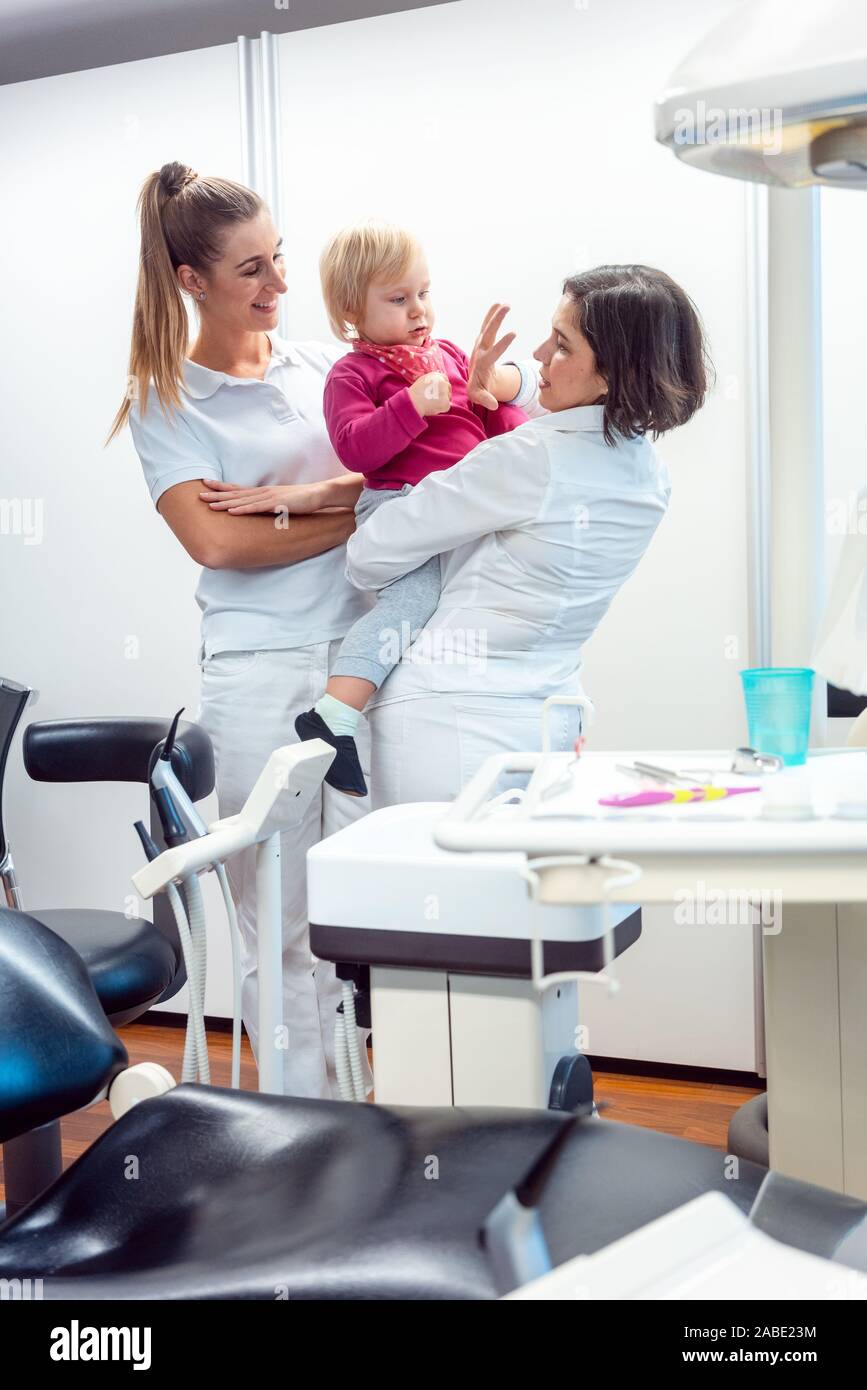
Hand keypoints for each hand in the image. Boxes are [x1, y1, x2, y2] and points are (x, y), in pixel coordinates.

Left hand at [199, 480, 327, 513]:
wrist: (319, 494)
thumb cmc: (302, 500)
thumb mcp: (282, 502)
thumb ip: (270, 505)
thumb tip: (260, 511)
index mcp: (263, 492)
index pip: (238, 488)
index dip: (221, 487)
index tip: (206, 484)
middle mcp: (263, 492)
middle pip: (235, 493)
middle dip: (216, 494)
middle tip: (199, 495)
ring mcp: (269, 497)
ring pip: (242, 501)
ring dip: (225, 503)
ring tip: (210, 505)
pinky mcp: (277, 504)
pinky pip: (257, 508)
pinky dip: (243, 509)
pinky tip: (232, 511)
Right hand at [409, 371, 451, 416]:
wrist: (413, 402)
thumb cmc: (415, 393)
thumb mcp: (423, 380)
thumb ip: (432, 381)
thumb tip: (437, 385)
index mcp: (436, 375)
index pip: (444, 379)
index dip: (443, 386)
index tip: (440, 391)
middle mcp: (442, 381)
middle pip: (448, 388)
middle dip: (444, 394)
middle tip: (437, 400)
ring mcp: (445, 392)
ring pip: (448, 398)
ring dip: (443, 401)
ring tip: (432, 404)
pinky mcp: (446, 402)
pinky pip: (446, 407)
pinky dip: (441, 409)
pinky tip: (432, 408)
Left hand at [467, 303, 516, 408]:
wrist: (473, 381)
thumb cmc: (478, 389)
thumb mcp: (480, 397)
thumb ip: (485, 400)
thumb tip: (494, 405)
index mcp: (482, 364)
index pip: (492, 352)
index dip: (502, 344)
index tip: (514, 333)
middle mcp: (480, 351)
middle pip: (488, 334)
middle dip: (496, 321)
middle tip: (506, 308)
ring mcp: (480, 345)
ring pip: (486, 327)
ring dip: (494, 315)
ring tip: (505, 303)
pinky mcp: (481, 341)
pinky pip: (486, 326)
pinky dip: (491, 315)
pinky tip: (498, 304)